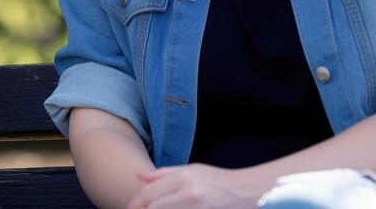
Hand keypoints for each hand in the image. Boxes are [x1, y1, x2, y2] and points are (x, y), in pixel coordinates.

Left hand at [126, 163, 268, 208]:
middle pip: (152, 205)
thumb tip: (139, 176)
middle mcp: (188, 189)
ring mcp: (196, 203)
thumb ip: (165, 174)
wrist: (246, 191)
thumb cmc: (218, 180)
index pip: (148, 192)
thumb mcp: (192, 170)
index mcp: (183, 176)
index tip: (129, 208)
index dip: (135, 203)